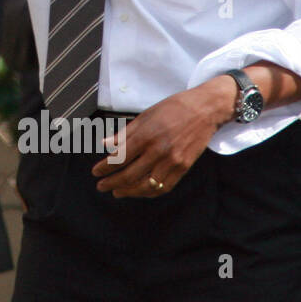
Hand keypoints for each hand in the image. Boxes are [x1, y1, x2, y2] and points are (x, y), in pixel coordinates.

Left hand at [91, 75, 234, 197]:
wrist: (205, 110)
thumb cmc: (173, 108)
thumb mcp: (145, 115)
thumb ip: (124, 133)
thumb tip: (105, 145)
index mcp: (146, 136)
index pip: (120, 158)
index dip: (105, 167)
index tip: (96, 172)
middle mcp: (159, 151)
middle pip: (130, 174)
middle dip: (112, 182)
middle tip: (101, 186)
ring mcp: (173, 161)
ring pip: (146, 185)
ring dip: (129, 191)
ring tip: (117, 192)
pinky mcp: (184, 168)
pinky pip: (164, 187)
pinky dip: (149, 192)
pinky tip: (139, 192)